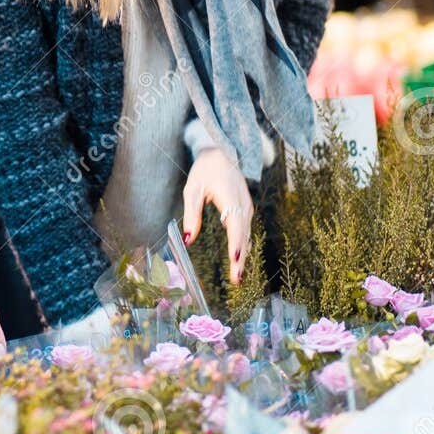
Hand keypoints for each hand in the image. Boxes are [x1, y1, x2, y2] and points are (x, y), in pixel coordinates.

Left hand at [182, 147, 252, 283]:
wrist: (221, 153)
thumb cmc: (205, 170)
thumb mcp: (193, 190)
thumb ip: (191, 215)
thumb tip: (188, 239)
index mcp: (230, 198)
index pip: (235, 226)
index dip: (236, 244)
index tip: (235, 261)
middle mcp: (242, 204)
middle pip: (242, 235)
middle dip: (240, 258)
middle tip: (237, 280)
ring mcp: (246, 206)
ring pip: (245, 234)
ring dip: (243, 254)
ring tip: (237, 276)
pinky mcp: (245, 208)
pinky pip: (245, 229)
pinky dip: (242, 244)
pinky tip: (239, 258)